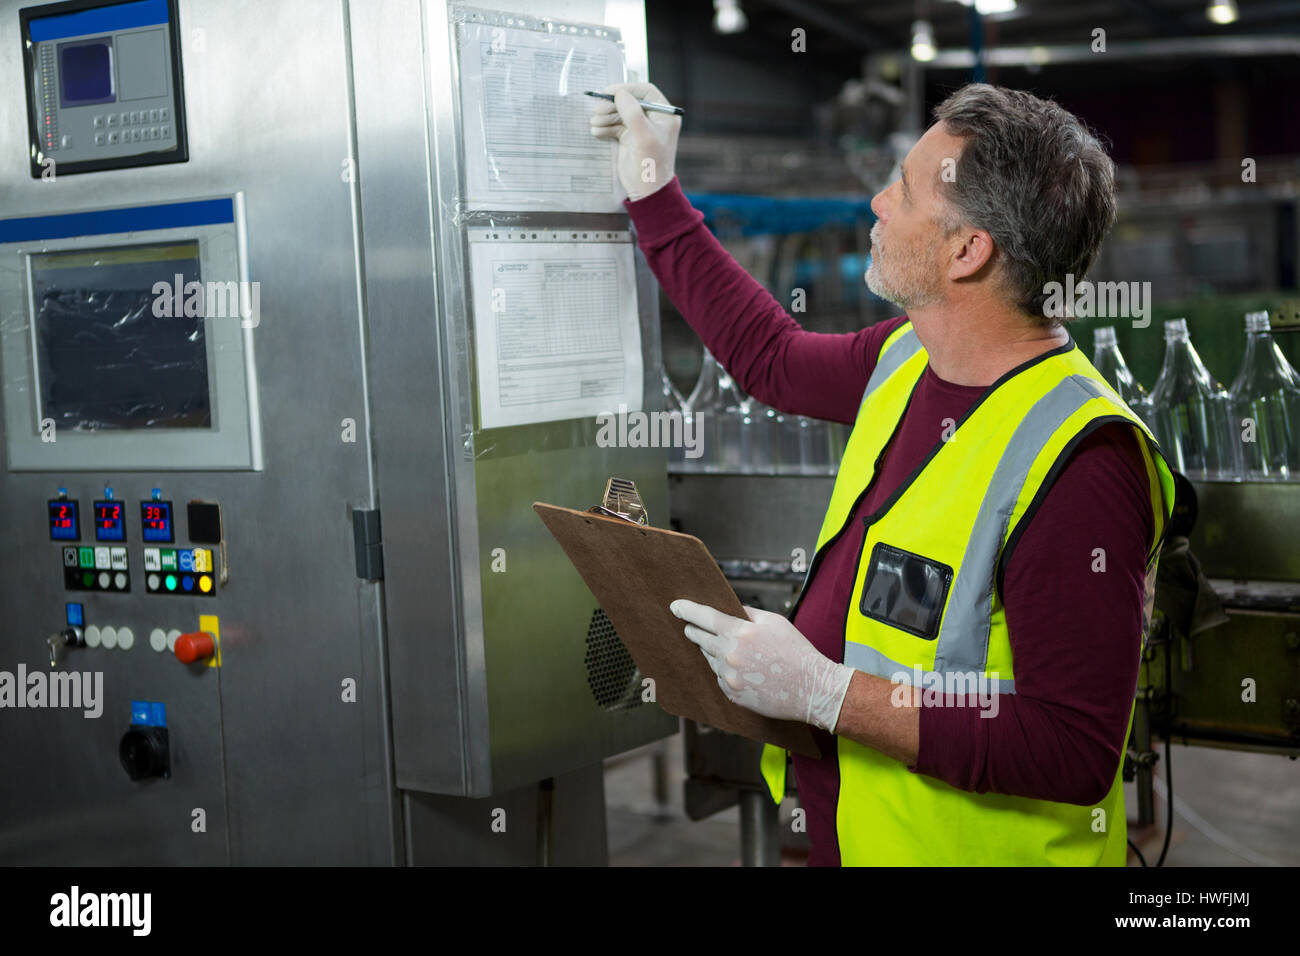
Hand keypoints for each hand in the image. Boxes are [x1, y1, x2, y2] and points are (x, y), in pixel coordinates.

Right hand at [589, 81, 680, 200]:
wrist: (647, 191)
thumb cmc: (651, 165)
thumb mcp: (643, 138)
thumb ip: (633, 114)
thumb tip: (620, 93)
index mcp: (664, 115)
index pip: (645, 92)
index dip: (627, 89)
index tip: (609, 92)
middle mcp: (653, 119)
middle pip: (630, 101)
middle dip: (612, 105)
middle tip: (597, 111)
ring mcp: (640, 128)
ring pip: (620, 113)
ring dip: (606, 117)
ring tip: (595, 124)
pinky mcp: (629, 138)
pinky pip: (615, 126)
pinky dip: (605, 127)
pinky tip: (597, 132)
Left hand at [670, 599, 853, 732]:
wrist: (812, 689)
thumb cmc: (796, 652)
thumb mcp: (775, 622)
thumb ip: (748, 614)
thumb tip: (730, 610)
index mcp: (740, 633)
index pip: (704, 617)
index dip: (687, 610)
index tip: (675, 606)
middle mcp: (729, 655)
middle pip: (700, 639)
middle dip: (694, 631)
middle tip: (690, 627)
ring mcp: (729, 678)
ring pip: (710, 659)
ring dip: (713, 652)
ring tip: (731, 650)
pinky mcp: (733, 695)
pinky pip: (720, 678)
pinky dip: (725, 672)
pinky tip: (742, 670)